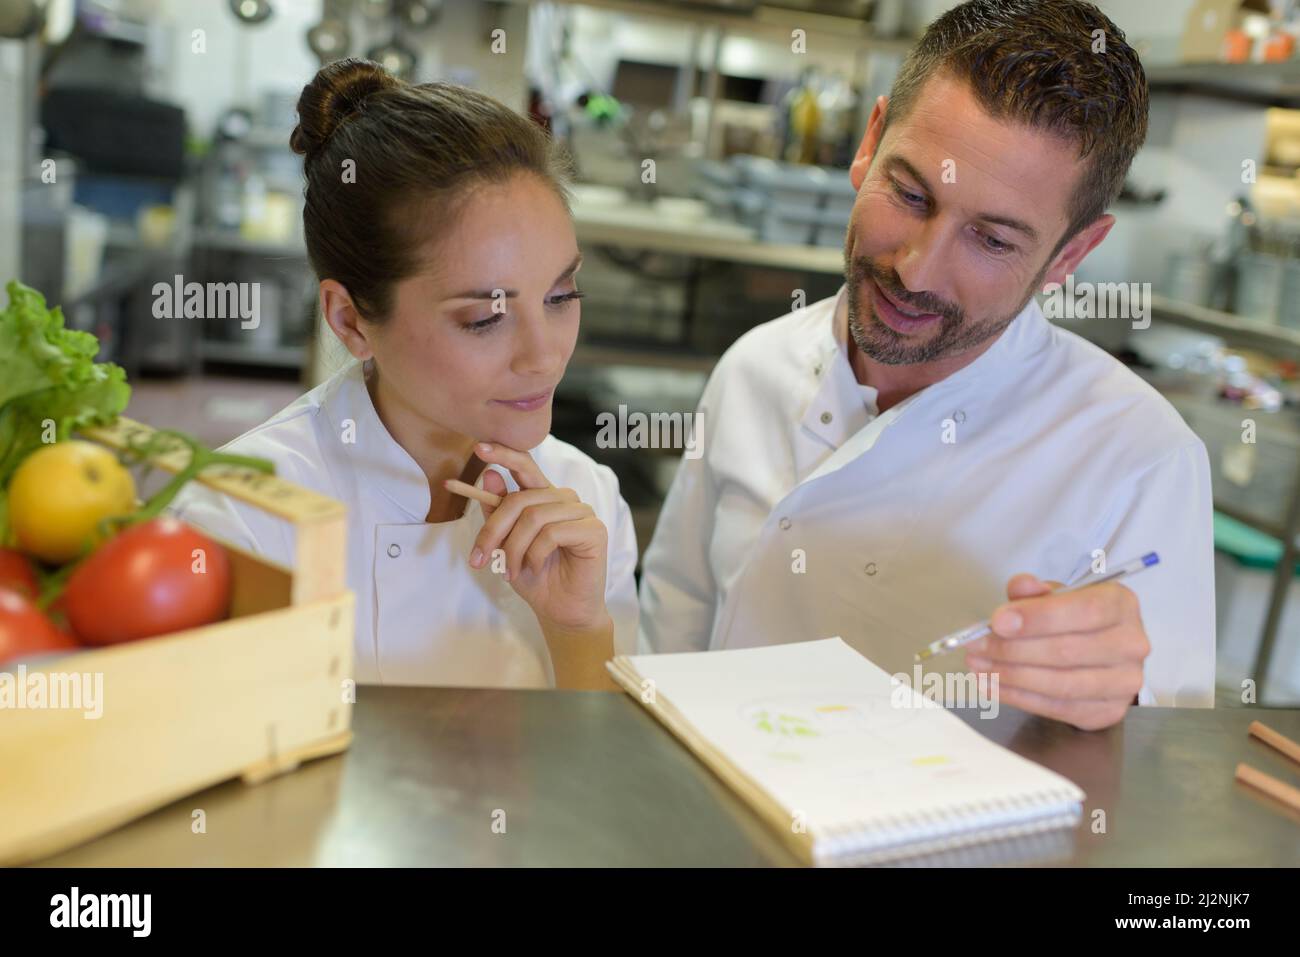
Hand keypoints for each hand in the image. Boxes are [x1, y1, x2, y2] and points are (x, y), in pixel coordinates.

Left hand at [457, 442, 609, 636]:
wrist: (561, 610)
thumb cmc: (535, 577)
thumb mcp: (506, 546)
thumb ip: (498, 513)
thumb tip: (489, 476)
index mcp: (544, 497)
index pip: (526, 465)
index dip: (504, 454)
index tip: (479, 448)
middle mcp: (564, 499)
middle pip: (521, 500)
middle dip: (493, 530)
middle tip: (479, 558)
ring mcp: (582, 512)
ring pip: (534, 518)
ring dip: (513, 549)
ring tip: (510, 571)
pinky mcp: (594, 530)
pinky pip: (552, 533)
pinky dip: (535, 554)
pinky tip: (534, 567)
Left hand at [963, 573, 1149, 730]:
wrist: (1103, 655)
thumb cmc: (1077, 620)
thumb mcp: (1056, 596)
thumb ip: (1035, 591)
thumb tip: (1021, 587)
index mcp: (1121, 605)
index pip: (1084, 611)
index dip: (1038, 618)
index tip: (998, 621)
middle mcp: (1131, 644)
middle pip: (1067, 651)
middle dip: (1013, 649)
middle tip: (976, 645)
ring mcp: (1124, 682)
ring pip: (1060, 683)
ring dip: (1011, 675)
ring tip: (978, 666)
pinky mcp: (1107, 711)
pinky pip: (1056, 707)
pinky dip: (1018, 697)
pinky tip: (991, 685)